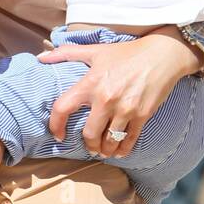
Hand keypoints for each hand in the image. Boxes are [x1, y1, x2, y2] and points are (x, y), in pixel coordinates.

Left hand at [36, 28, 198, 156]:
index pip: (63, 108)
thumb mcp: (95, 50)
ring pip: (109, 140)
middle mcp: (106, 98)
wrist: (163, 55)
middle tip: (89, 146)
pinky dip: (122, 150)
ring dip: (104, 150)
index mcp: (90, 83)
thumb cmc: (126, 53)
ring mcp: (125, 109)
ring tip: (102, 151)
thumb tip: (41, 57)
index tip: (57, 134)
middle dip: (87, 144)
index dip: (55, 125)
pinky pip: (129, 140)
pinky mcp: (142, 115)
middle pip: (89, 133)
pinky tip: (118, 152)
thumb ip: (66, 53)